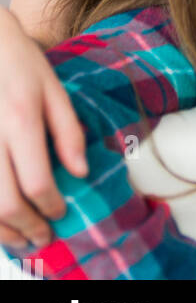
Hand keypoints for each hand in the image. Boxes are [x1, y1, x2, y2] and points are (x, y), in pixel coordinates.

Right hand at [0, 8, 86, 249]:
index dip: (52, 206)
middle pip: (7, 203)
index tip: (61, 212)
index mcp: (20, 121)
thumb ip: (68, 131)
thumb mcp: (54, 89)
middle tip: (43, 237)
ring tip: (20, 239)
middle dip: (28, 227)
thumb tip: (81, 172)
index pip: (37, 182)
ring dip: (2, 231)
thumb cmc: (20, 63)